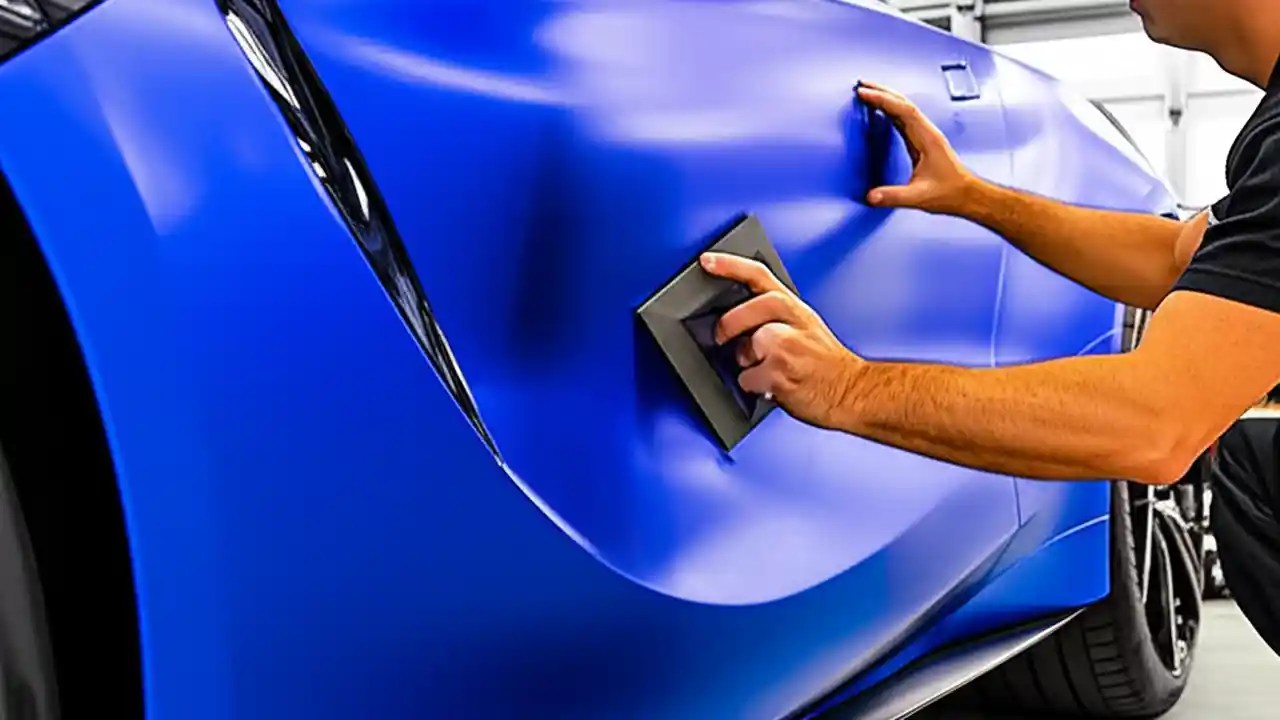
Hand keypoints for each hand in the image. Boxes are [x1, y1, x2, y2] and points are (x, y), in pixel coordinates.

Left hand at [699, 252, 864, 429]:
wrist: (852, 391)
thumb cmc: (828, 364)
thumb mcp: (807, 326)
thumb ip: (777, 316)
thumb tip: (741, 317)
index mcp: (795, 309)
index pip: (760, 276)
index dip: (730, 266)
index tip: (707, 261)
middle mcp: (792, 323)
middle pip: (746, 311)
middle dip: (729, 325)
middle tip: (723, 336)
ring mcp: (787, 348)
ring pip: (744, 350)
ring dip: (748, 365)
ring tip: (769, 369)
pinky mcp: (779, 375)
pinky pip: (747, 380)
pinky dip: (755, 387)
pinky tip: (773, 385)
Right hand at [856, 81, 977, 214]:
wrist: (966, 195)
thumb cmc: (949, 193)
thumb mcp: (919, 197)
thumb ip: (893, 196)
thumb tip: (871, 196)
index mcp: (927, 139)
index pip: (904, 111)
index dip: (883, 100)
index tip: (864, 93)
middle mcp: (927, 133)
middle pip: (904, 103)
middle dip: (882, 91)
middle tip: (862, 84)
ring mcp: (926, 135)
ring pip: (905, 108)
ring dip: (887, 98)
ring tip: (868, 92)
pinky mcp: (923, 141)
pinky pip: (905, 119)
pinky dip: (891, 110)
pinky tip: (883, 111)